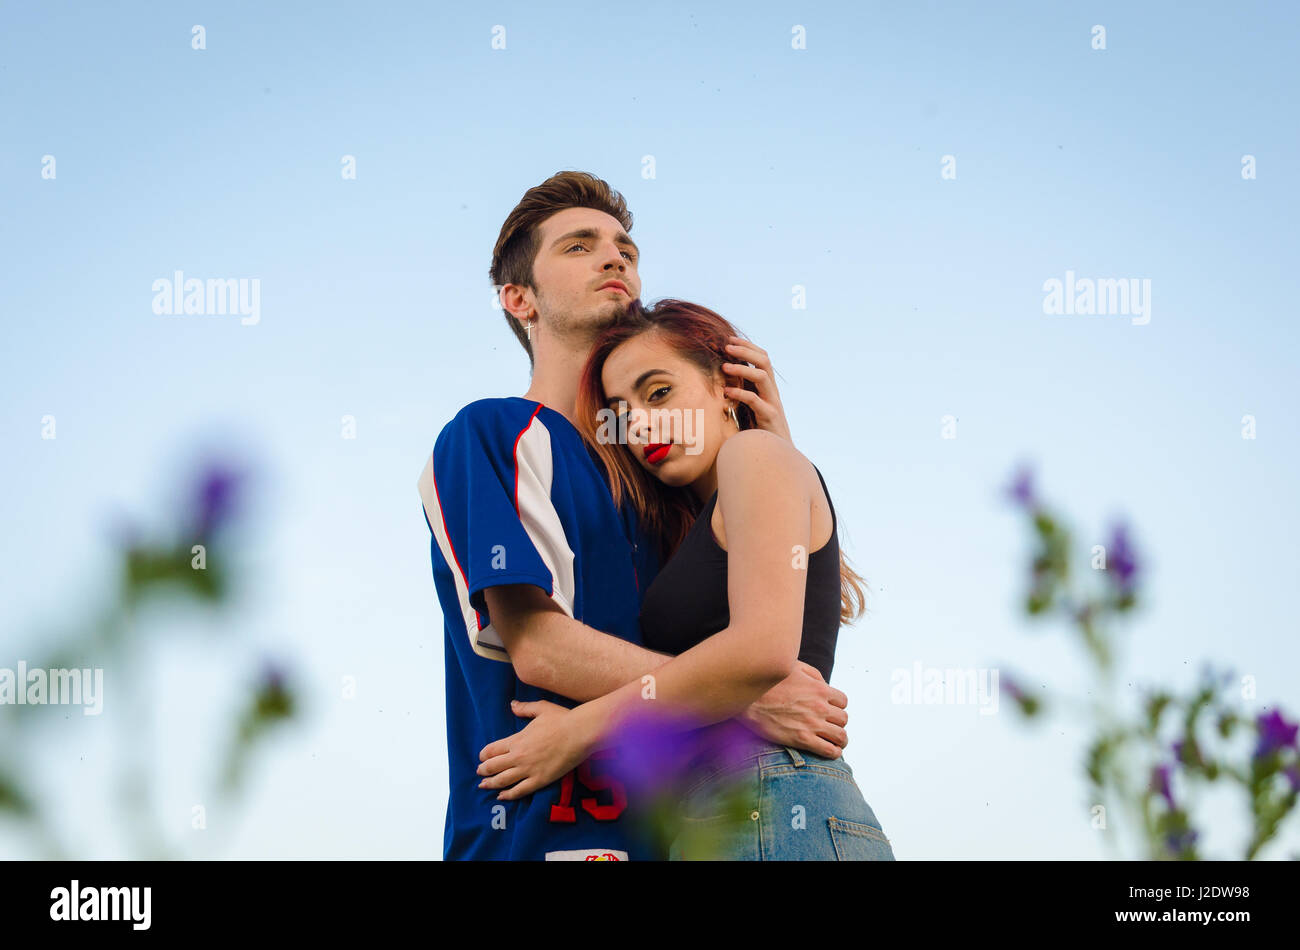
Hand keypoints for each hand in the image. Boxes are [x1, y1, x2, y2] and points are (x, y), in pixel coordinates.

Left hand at [477, 700, 594, 799]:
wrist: (580, 733)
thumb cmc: (562, 719)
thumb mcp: (541, 708)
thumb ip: (524, 709)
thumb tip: (512, 705)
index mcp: (517, 739)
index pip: (492, 750)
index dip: (484, 755)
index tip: (482, 757)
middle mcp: (518, 756)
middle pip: (493, 767)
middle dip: (483, 770)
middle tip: (479, 772)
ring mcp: (528, 769)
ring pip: (503, 780)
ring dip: (490, 784)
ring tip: (484, 786)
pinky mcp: (540, 780)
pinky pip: (519, 790)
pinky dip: (508, 794)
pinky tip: (502, 796)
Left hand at [721, 336, 792, 444]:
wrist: (775, 455)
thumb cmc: (757, 432)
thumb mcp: (747, 409)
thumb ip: (739, 394)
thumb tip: (719, 381)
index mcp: (766, 387)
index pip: (762, 359)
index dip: (747, 347)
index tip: (729, 340)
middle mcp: (771, 392)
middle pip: (765, 362)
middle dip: (746, 351)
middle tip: (726, 346)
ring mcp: (772, 403)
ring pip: (762, 377)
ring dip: (743, 368)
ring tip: (724, 366)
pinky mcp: (769, 418)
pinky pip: (755, 401)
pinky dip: (740, 393)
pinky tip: (726, 392)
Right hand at [740, 661, 847, 757]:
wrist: (746, 699)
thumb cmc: (768, 681)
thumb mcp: (793, 667)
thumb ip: (813, 674)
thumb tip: (825, 684)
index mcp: (819, 688)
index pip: (843, 701)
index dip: (837, 706)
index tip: (829, 710)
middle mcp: (820, 706)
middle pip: (844, 719)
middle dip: (838, 723)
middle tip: (829, 726)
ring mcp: (812, 724)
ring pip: (841, 737)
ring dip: (840, 740)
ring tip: (833, 742)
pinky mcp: (802, 740)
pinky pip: (829, 751)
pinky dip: (833, 753)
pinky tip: (828, 751)